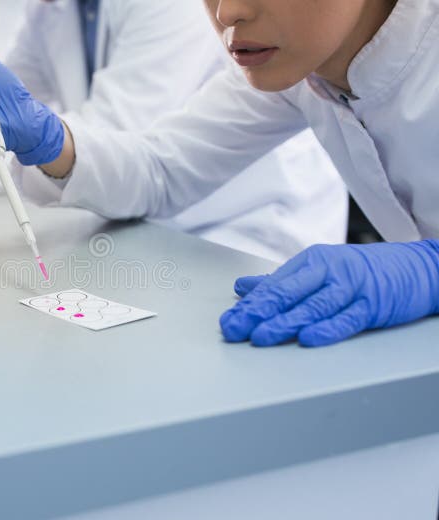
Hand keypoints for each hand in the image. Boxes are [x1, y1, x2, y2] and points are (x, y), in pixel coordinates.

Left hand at [220, 241, 438, 346]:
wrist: (418, 266)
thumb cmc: (364, 270)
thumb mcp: (319, 270)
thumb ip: (280, 282)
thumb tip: (243, 288)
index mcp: (310, 263)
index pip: (273, 286)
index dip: (249, 305)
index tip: (228, 321)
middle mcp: (327, 273)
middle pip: (287, 294)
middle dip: (257, 313)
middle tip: (234, 329)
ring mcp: (350, 288)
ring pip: (312, 307)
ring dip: (285, 323)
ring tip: (262, 336)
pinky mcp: (372, 305)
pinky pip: (346, 318)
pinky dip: (327, 328)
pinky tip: (308, 338)